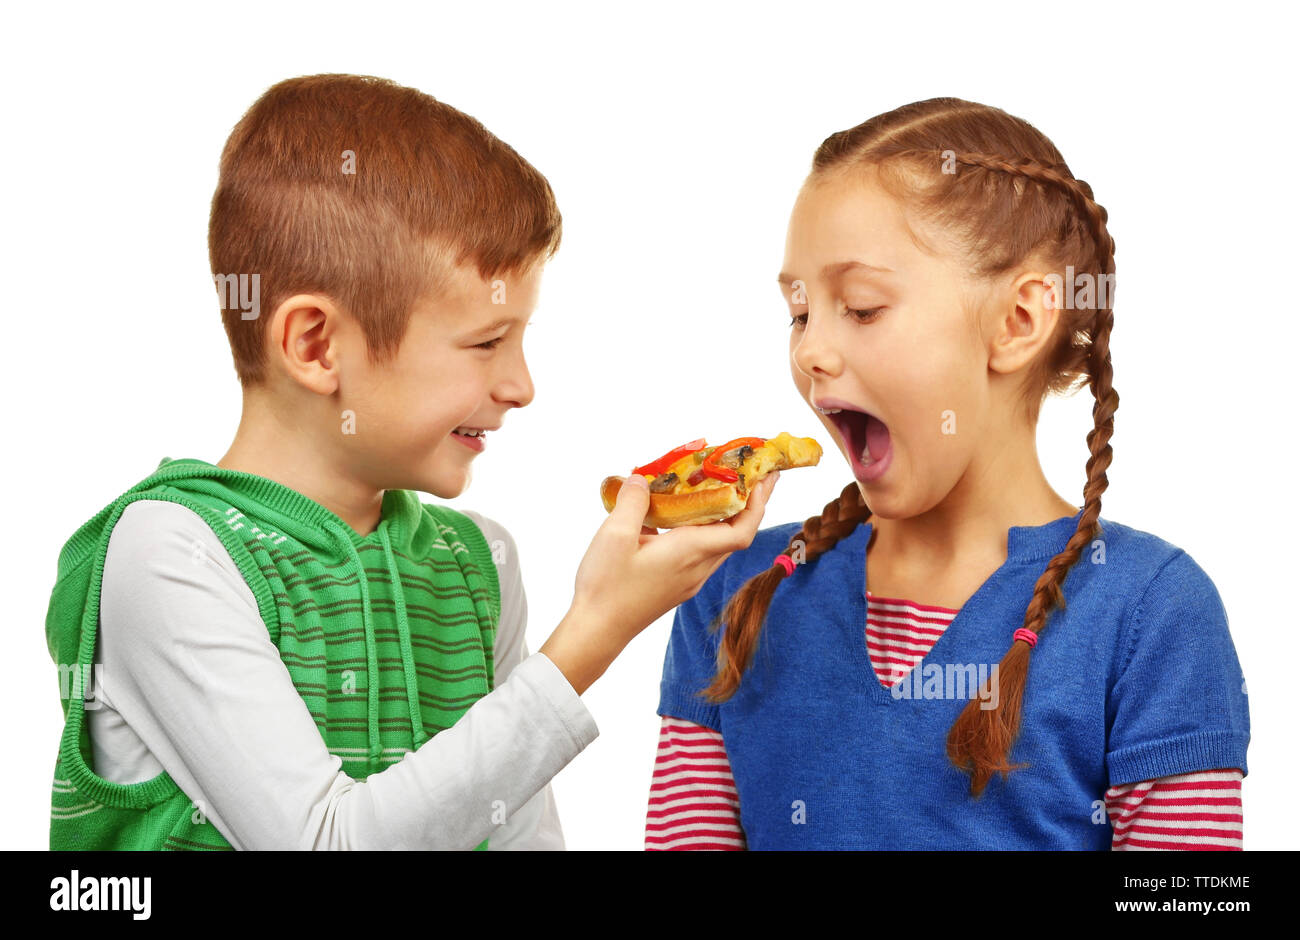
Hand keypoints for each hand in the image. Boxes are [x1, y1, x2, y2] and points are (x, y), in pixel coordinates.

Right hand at [540, 471, 779, 693]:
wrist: (596, 632)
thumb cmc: (606, 588)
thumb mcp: (614, 536)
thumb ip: (632, 503)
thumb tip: (641, 480)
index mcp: (689, 552)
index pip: (742, 531)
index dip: (757, 504)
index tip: (763, 478)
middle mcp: (696, 568)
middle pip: (734, 533)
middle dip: (746, 502)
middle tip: (746, 472)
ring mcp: (687, 580)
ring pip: (716, 543)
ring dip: (722, 516)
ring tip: (713, 488)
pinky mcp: (674, 585)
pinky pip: (697, 552)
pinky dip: (697, 529)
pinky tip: (673, 515)